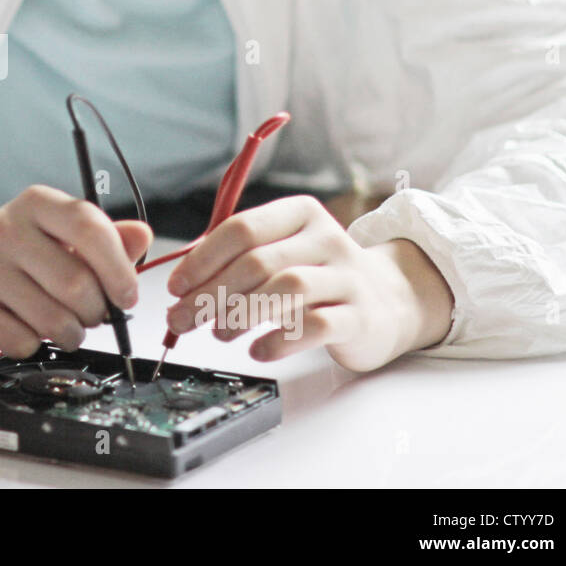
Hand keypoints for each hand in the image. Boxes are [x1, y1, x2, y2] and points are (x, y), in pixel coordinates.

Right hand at [0, 186, 150, 358]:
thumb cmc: (20, 261)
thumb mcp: (62, 241)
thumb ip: (106, 240)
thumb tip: (141, 235)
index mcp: (35, 203)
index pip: (87, 226)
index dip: (117, 267)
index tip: (127, 295)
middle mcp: (3, 227)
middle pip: (76, 283)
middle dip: (95, 312)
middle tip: (92, 316)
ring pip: (53, 320)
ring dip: (70, 334)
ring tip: (63, 327)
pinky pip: (23, 342)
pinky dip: (35, 346)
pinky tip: (24, 330)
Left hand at [164, 195, 453, 371]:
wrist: (388, 301)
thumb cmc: (317, 276)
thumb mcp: (282, 253)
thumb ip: (236, 259)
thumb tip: (182, 285)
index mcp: (300, 214)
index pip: (242, 229)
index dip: (202, 260)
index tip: (177, 287)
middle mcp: (327, 239)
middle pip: (258, 262)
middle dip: (211, 294)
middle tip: (183, 320)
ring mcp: (348, 277)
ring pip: (287, 288)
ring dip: (242, 314)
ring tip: (220, 333)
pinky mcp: (360, 316)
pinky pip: (316, 326)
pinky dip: (279, 341)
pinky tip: (257, 350)